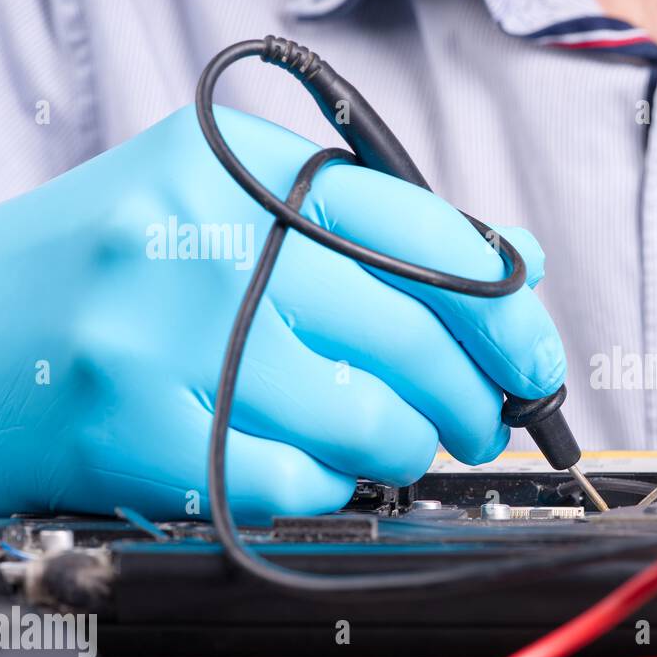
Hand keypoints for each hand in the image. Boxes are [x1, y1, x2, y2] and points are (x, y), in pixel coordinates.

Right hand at [0, 105, 564, 521]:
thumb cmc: (120, 274)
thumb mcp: (238, 216)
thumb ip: (374, 236)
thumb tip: (514, 262)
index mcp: (237, 169)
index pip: (421, 232)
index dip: (506, 309)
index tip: (536, 360)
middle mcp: (197, 240)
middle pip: (408, 333)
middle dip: (473, 398)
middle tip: (482, 420)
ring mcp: (158, 339)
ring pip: (365, 420)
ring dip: (408, 448)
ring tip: (398, 443)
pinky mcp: (132, 432)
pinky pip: (295, 482)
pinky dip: (330, 486)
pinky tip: (317, 467)